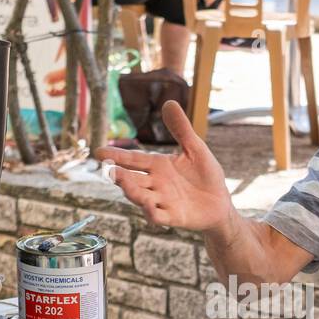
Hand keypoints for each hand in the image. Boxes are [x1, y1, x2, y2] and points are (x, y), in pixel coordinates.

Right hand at [95, 101, 233, 231]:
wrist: (220, 203)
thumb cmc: (206, 175)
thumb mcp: (195, 148)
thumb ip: (181, 129)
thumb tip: (169, 101)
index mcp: (157, 166)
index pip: (133, 160)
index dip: (116, 156)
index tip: (98, 152)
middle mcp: (155, 184)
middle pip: (132, 179)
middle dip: (119, 175)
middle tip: (107, 169)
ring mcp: (162, 201)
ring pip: (140, 197)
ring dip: (131, 190)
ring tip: (122, 181)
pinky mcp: (173, 216)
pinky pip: (158, 216)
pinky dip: (151, 212)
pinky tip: (147, 206)